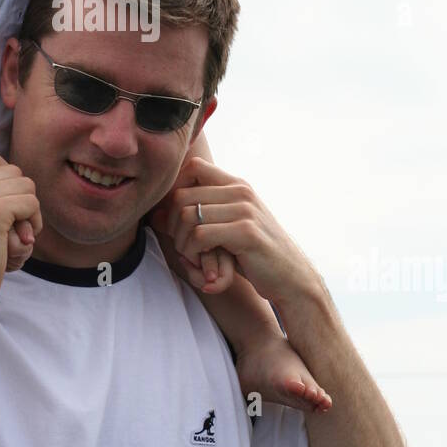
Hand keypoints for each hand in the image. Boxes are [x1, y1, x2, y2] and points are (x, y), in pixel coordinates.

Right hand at [0, 145, 41, 315]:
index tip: (3, 198)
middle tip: (14, 224)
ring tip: (18, 233)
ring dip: (30, 210)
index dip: (3, 172)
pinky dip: (34, 222)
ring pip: (26, 185)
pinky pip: (31, 203)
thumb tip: (19, 176)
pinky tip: (22, 240)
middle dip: (21, 196)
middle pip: (12, 170)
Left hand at [152, 155, 322, 305]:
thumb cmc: (255, 256)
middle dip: (172, 226)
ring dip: (181, 243)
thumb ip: (199, 216)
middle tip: (183, 248)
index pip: (192, 167)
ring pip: (186, 215)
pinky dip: (192, 252)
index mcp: (237, 185)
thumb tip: (155, 215)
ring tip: (193, 258)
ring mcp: (244, 210)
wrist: (292, 279)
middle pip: (181, 195)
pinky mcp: (246, 232)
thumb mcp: (227, 229)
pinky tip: (203, 264)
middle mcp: (241, 192)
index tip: (177, 220)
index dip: (175, 191)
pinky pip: (199, 234)